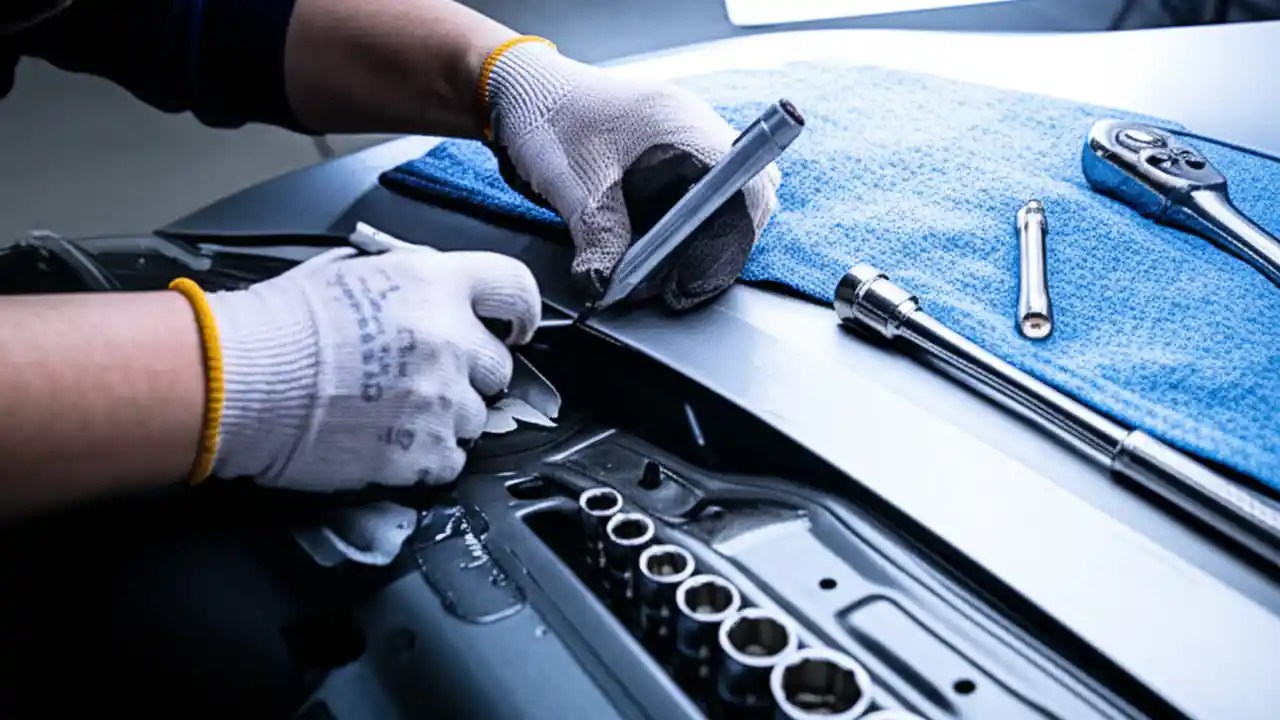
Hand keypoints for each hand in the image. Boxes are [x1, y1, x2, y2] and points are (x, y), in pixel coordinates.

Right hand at [204, 241, 540, 490]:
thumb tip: (427, 293)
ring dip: (445, 418)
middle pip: (498, 366)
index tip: (515, 328)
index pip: (516, 289)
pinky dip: (426, 457)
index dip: (521, 312)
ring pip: (477, 418)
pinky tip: (387, 442)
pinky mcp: (422, 451)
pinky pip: (450, 460)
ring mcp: (440, 399)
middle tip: (424, 377)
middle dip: (470, 374)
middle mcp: (449, 339)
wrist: (237, 379)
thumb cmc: (277, 325)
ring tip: (392, 412)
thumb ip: (407, 284)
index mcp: (434, 285)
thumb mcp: (349, 273)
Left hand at [484, 40, 779, 309]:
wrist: (522, 90)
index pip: (745, 184)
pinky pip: (698, 197)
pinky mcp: (671, 157)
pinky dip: (684, 229)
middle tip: (679, 284)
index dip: (730, 239)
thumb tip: (609, 285)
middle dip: (720, 246)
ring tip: (663, 273)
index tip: (692, 279)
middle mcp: (695, 129)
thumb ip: (598, 237)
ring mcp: (686, 141)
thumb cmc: (548, 117)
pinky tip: (652, 249)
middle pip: (745, 196)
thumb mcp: (572, 184)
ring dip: (703, 239)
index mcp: (682, 124)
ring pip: (725, 200)